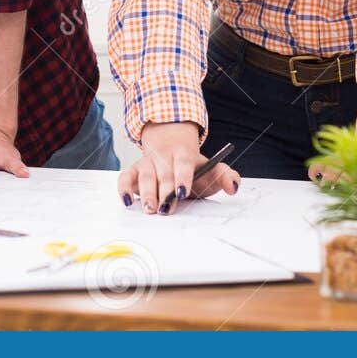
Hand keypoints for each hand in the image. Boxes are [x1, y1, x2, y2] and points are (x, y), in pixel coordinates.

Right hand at [117, 122, 240, 214]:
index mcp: (183, 154)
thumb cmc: (193, 167)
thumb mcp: (211, 169)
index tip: (182, 192)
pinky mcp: (133, 171)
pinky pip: (125, 178)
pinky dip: (123, 188)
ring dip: (146, 194)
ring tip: (150, 210)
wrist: (171, 147)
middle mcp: (162, 156)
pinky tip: (128, 202)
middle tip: (166, 209)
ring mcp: (146, 163)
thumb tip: (233, 187)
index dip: (182, 177)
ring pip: (144, 176)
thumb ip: (226, 177)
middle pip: (163, 173)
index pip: (183, 164)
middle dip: (164, 192)